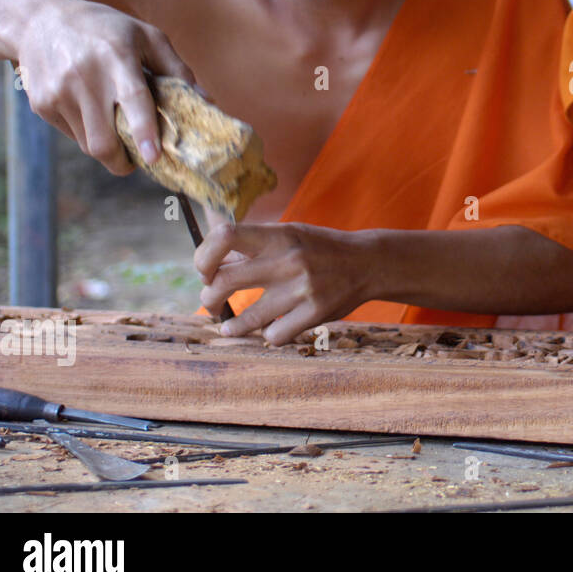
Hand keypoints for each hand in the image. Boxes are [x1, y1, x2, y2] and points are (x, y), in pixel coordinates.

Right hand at [15, 0, 195, 173]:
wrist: (39, 20)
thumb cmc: (105, 29)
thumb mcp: (146, 36)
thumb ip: (176, 69)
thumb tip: (206, 101)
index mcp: (117, 57)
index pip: (132, 99)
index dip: (143, 131)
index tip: (153, 158)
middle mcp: (85, 77)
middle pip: (103, 140)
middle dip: (123, 161)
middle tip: (139, 159)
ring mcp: (58, 93)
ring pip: (88, 144)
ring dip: (108, 147)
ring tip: (116, 126)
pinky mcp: (42, 104)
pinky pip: (72, 135)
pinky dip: (88, 133)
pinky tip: (90, 109)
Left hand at [195, 223, 379, 344]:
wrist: (368, 262)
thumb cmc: (319, 248)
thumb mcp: (289, 235)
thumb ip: (253, 248)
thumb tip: (210, 265)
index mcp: (278, 235)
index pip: (224, 237)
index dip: (204, 256)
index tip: (206, 271)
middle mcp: (288, 260)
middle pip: (224, 281)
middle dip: (209, 297)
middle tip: (212, 302)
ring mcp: (302, 288)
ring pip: (246, 319)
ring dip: (232, 326)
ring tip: (229, 327)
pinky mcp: (316, 313)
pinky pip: (275, 336)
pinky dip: (268, 336)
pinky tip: (271, 330)